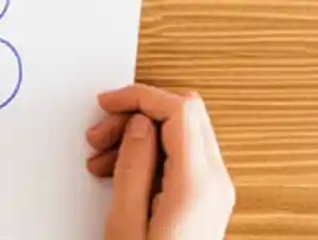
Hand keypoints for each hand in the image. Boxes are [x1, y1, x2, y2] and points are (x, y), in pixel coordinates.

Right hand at [87, 84, 234, 239]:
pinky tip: (122, 169)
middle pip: (185, 111)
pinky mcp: (209, 195)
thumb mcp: (126, 223)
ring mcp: (216, 187)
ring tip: (103, 156)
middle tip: (101, 134)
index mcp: (197, 185)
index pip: (179, 109)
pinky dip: (152, 149)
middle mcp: (215, 181)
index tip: (108, 103)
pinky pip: (183, 152)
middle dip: (137, 111)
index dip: (140, 95)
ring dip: (141, 130)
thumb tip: (138, 125)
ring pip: (183, 129)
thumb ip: (133, 167)